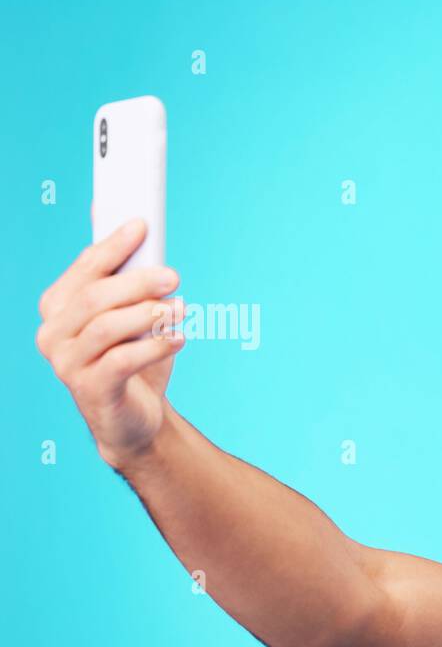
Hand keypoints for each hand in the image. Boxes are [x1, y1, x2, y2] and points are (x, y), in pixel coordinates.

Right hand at [35, 218, 185, 468]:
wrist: (135, 420)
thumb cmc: (134, 361)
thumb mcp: (131, 317)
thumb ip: (127, 281)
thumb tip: (131, 226)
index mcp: (58, 308)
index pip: (84, 269)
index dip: (113, 246)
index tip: (143, 226)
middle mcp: (54, 334)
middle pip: (95, 296)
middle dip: (138, 281)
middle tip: (174, 276)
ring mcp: (67, 363)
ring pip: (107, 327)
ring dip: (149, 314)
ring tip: (181, 309)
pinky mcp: (90, 389)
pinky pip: (122, 360)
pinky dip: (155, 346)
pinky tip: (179, 339)